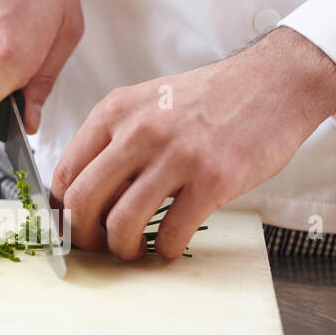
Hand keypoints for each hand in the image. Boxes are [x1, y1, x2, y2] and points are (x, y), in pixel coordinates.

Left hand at [50, 27, 335, 259]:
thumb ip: (114, 140)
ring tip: (136, 251)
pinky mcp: (211, 178)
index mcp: (115, 112)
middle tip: (98, 248)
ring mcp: (175, 155)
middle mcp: (138, 131)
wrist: (273, 83)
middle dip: (84, 238)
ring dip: (124, 250)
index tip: (73, 228)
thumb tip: (84, 194)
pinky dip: (166, 250)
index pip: (65, 174)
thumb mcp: (148, 103)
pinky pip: (172, 232)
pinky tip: (171, 245)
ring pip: (122, 224)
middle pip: (83, 203)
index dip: (62, 212)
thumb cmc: (210, 100)